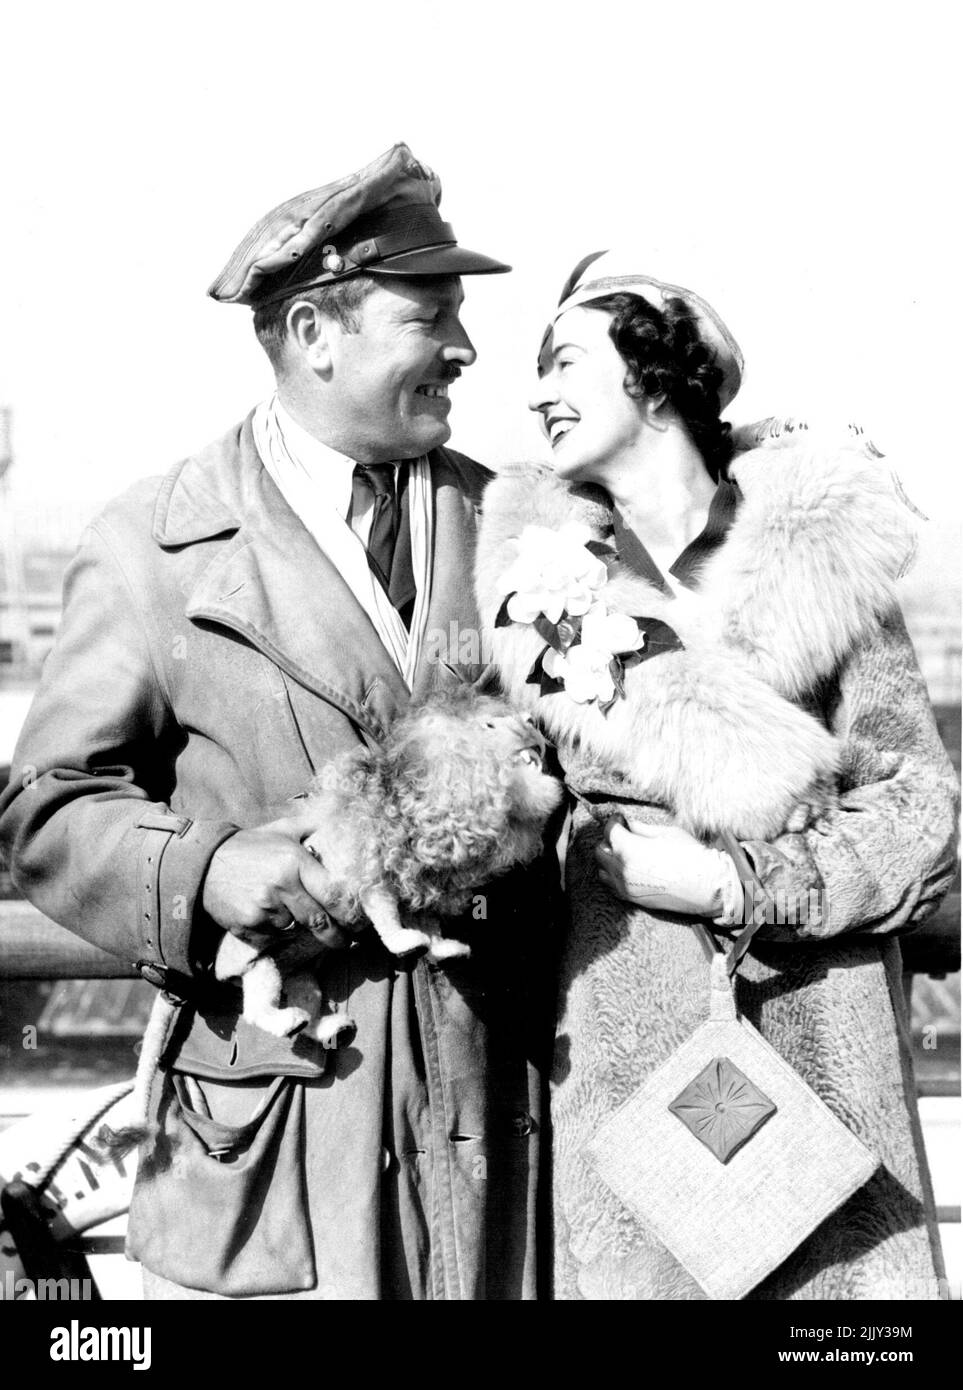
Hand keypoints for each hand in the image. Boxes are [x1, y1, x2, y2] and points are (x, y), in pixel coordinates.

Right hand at [201, 811, 351, 949]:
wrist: (204, 864)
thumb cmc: (251, 846)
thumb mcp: (283, 830)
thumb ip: (314, 824)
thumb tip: (345, 811)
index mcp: (295, 862)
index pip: (333, 894)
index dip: (351, 914)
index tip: (360, 923)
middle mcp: (281, 887)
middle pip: (320, 921)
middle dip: (338, 936)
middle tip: (347, 941)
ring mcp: (263, 910)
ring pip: (297, 930)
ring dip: (302, 929)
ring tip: (298, 918)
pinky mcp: (248, 927)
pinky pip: (274, 938)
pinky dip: (279, 934)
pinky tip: (271, 919)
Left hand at [595, 819, 728, 916]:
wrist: (704, 886)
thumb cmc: (689, 855)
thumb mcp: (665, 833)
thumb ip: (641, 829)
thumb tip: (628, 825)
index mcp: (629, 848)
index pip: (609, 831)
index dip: (615, 821)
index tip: (621, 818)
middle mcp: (622, 869)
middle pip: (600, 850)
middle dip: (609, 840)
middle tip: (623, 835)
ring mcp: (626, 887)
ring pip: (603, 870)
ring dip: (610, 860)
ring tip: (625, 854)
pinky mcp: (632, 899)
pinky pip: (612, 886)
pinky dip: (615, 876)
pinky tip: (629, 870)